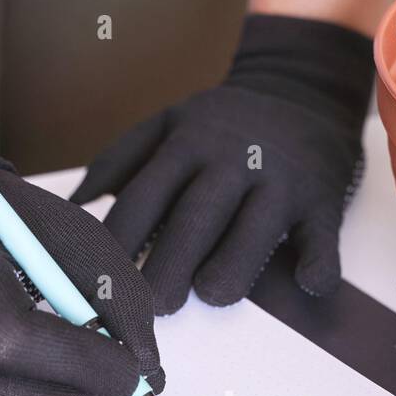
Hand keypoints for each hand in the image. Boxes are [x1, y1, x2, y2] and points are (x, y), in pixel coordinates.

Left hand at [72, 14, 372, 313]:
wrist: (304, 86)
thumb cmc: (225, 123)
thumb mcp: (168, 122)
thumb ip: (118, 159)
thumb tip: (72, 205)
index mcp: (186, 144)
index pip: (143, 201)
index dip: (120, 247)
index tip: (104, 286)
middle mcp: (232, 161)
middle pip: (193, 221)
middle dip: (168, 270)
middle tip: (152, 309)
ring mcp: (281, 181)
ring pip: (254, 235)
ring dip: (230, 272)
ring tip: (211, 294)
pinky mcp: (322, 200)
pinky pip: (322, 238)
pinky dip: (318, 265)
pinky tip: (305, 284)